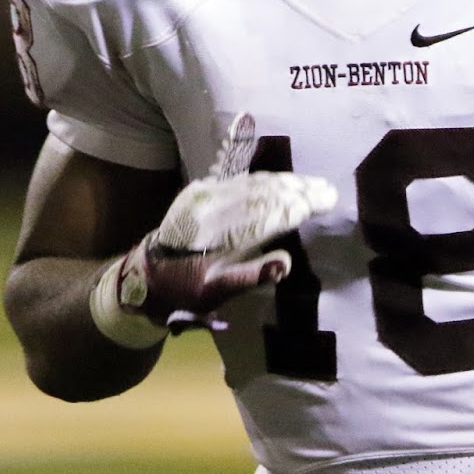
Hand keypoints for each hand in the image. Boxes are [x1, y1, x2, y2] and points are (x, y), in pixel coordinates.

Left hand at [90, 114, 336, 345]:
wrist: (146, 276)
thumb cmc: (185, 290)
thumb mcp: (216, 294)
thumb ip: (251, 276)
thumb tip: (286, 263)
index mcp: (221, 234)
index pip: (270, 213)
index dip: (301, 205)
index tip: (327, 200)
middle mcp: (214, 208)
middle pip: (265, 192)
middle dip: (300, 189)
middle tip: (328, 188)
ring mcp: (206, 195)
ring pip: (254, 182)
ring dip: (286, 181)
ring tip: (312, 183)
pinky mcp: (201, 190)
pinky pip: (239, 179)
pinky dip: (265, 179)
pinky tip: (281, 180)